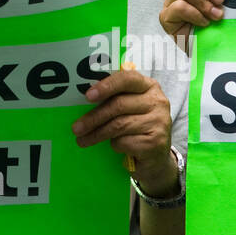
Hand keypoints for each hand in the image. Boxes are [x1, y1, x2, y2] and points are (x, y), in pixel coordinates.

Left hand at [71, 67, 177, 194]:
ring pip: (119, 125)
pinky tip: (113, 146)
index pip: (127, 79)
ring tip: (82, 140)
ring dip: (97, 134)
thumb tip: (84, 99)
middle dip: (94, 117)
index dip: (106, 86)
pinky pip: (125, 142)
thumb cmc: (137, 126)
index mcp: (149, 86)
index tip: (88, 96)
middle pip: (118, 105)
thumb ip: (114, 98)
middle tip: (76, 128)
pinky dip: (114, 145)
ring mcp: (159, 122)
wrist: (156, 156)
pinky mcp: (156, 142)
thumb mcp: (130, 108)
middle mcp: (157, 101)